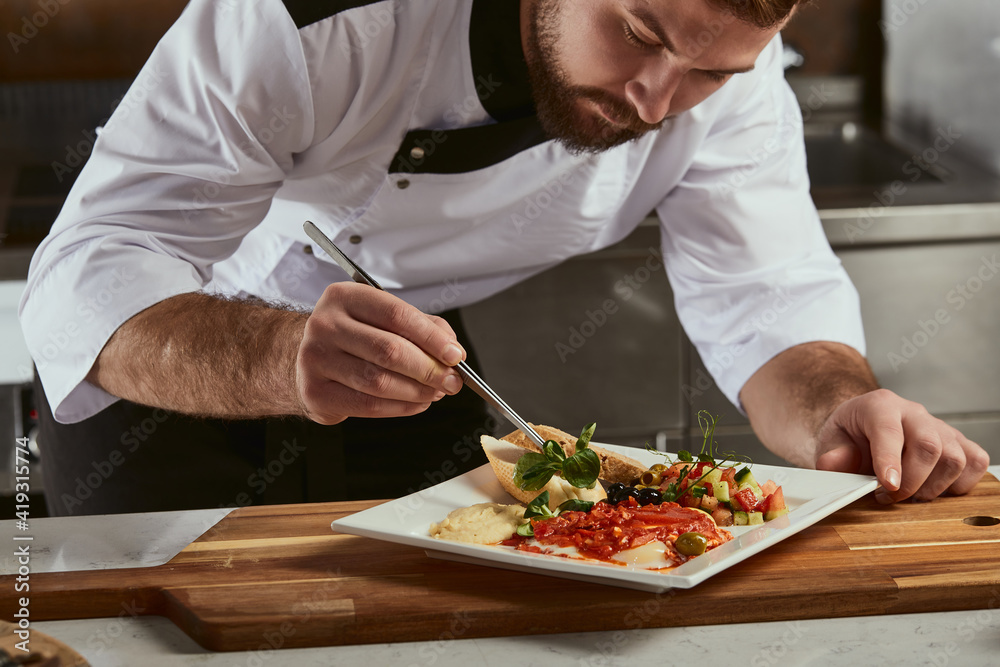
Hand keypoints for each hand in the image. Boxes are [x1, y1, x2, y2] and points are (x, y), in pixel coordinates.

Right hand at [295, 282, 465, 423]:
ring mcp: (315, 359)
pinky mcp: (315, 392)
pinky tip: (415, 403)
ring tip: (435, 392)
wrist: (307, 356)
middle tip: (451, 380)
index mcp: (345, 297)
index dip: (432, 338)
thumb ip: (420, 327)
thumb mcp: (382, 318)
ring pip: (379, 381)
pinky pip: (367, 405)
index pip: (396, 315)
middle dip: (429, 369)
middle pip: (389, 350)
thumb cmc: (352, 336)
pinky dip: (400, 407)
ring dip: (417, 391)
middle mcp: (325, 325)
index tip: (455, 354)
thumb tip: (451, 350)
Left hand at [815, 389, 989, 502]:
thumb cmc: (850, 435)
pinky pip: (975, 461)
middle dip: (912, 481)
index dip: (890, 460)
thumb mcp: (831, 441)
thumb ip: (833, 454)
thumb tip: (834, 465)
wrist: (863, 426)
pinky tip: (935, 488)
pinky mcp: (957, 442)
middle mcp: (913, 412)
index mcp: (879, 406)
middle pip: (929, 445)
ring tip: (910, 496)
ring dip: (935, 487)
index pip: (889, 430)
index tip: (888, 486)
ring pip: (955, 457)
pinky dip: (961, 483)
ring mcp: (939, 426)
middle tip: (890, 497)